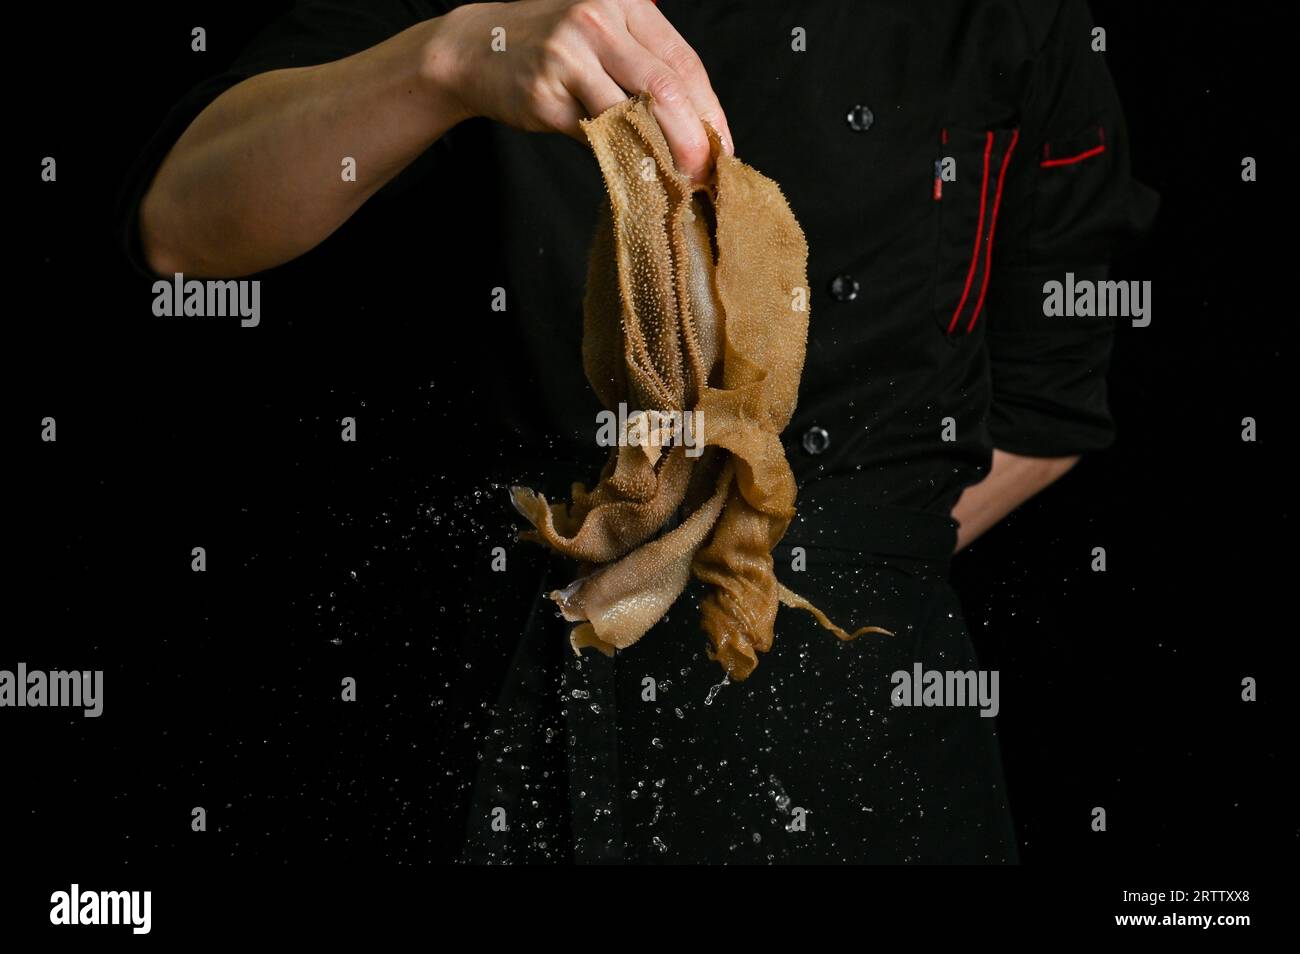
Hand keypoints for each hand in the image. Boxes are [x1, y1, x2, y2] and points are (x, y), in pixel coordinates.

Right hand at [424, 0, 732, 180]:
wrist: (477, 47)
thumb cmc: (552, 47)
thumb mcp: (602, 37)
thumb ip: (643, 67)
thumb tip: (694, 128)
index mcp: (625, 2)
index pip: (683, 61)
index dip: (710, 109)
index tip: (724, 146)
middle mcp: (599, 19)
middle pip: (666, 86)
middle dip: (696, 136)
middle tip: (709, 172)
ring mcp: (570, 55)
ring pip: (635, 112)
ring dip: (664, 153)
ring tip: (681, 179)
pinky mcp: (546, 93)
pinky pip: (597, 134)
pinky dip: (623, 157)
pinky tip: (639, 173)